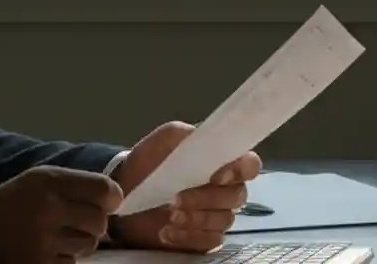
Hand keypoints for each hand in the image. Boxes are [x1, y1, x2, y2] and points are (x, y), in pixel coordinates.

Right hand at [0, 165, 123, 263]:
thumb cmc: (11, 202)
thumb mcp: (38, 180)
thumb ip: (75, 183)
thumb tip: (117, 198)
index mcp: (48, 181)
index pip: (104, 190)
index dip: (111, 198)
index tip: (106, 203)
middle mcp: (48, 209)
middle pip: (100, 221)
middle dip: (93, 224)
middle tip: (75, 222)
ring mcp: (43, 242)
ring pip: (88, 245)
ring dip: (79, 243)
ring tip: (55, 236)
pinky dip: (63, 259)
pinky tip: (44, 250)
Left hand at [110, 121, 261, 251]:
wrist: (127, 188)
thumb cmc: (151, 160)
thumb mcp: (165, 139)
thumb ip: (185, 134)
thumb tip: (204, 137)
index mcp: (221, 162)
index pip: (249, 165)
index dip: (240, 170)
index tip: (217, 176)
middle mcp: (225, 189)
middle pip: (236, 196)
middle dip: (206, 198)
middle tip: (176, 199)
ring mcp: (216, 215)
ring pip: (223, 221)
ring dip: (195, 219)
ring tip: (169, 217)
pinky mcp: (205, 237)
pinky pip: (209, 242)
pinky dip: (187, 237)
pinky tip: (166, 232)